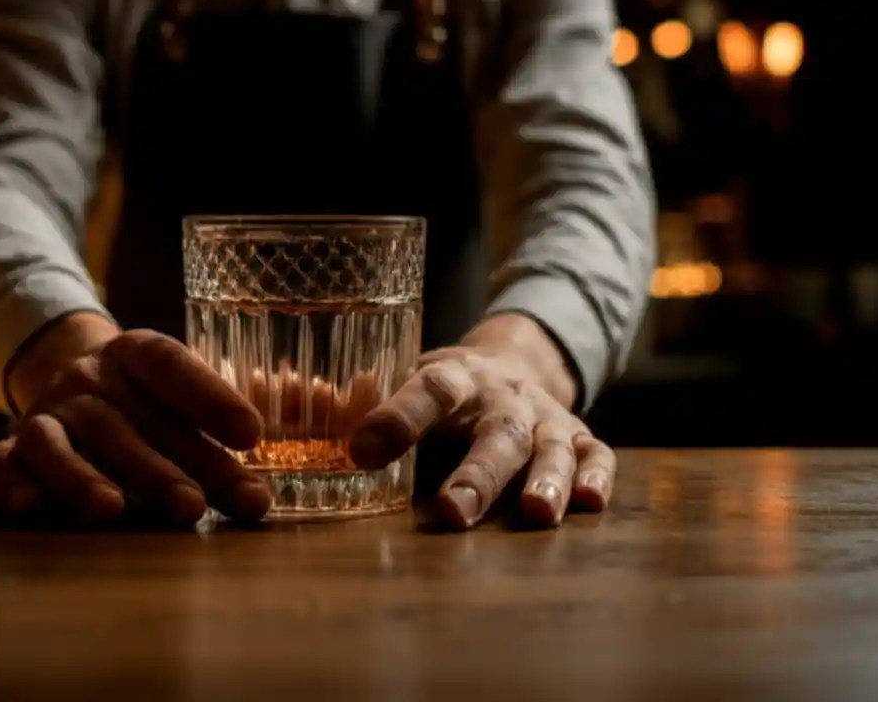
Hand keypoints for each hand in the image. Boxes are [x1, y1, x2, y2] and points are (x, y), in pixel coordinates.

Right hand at [0, 320, 272, 525]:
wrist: (69, 378)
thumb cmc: (148, 399)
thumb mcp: (183, 394)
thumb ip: (227, 422)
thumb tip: (296, 438)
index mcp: (138, 353)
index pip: (174, 365)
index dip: (210, 397)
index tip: (254, 433)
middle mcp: (91, 379)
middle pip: (129, 422)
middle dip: (165, 466)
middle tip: (200, 506)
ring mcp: (49, 412)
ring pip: (61, 442)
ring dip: (85, 477)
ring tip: (115, 511)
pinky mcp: (14, 445)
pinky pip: (0, 461)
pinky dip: (8, 482)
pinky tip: (26, 506)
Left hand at [348, 316, 615, 528]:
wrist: (511, 364)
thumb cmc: (441, 389)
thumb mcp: (402, 379)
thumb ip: (358, 399)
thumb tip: (281, 397)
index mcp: (456, 378)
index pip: (428, 387)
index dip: (397, 416)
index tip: (360, 448)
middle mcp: (505, 397)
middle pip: (496, 434)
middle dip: (476, 476)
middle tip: (452, 513)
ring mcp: (547, 417)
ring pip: (552, 448)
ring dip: (546, 481)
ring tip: (537, 514)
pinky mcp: (579, 437)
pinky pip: (596, 455)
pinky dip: (596, 477)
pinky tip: (590, 503)